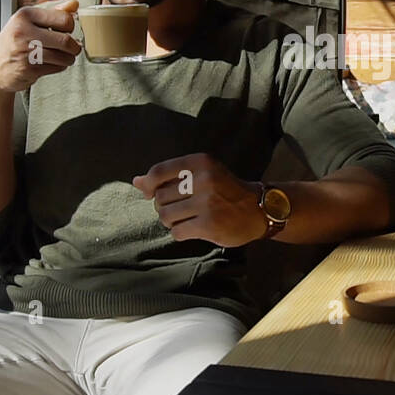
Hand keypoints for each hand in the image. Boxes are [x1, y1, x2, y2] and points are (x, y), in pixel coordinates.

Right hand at [0, 0, 82, 94]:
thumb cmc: (12, 45)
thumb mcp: (27, 23)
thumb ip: (52, 13)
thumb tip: (74, 4)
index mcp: (25, 15)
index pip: (64, 18)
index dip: (69, 26)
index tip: (64, 30)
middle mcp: (24, 31)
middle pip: (67, 39)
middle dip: (73, 47)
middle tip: (70, 48)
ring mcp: (26, 51)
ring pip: (65, 56)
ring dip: (68, 59)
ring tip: (60, 57)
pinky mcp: (30, 69)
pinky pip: (58, 67)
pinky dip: (59, 67)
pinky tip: (48, 64)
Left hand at [132, 153, 265, 247]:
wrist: (258, 209)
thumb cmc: (224, 189)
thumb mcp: (202, 173)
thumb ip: (169, 175)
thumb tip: (136, 182)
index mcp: (200, 162)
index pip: (159, 171)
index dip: (149, 185)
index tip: (150, 192)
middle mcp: (203, 179)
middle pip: (160, 197)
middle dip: (165, 205)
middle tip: (182, 207)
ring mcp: (206, 203)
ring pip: (165, 216)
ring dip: (171, 220)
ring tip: (186, 218)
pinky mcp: (208, 224)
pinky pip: (177, 232)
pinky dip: (181, 232)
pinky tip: (193, 228)